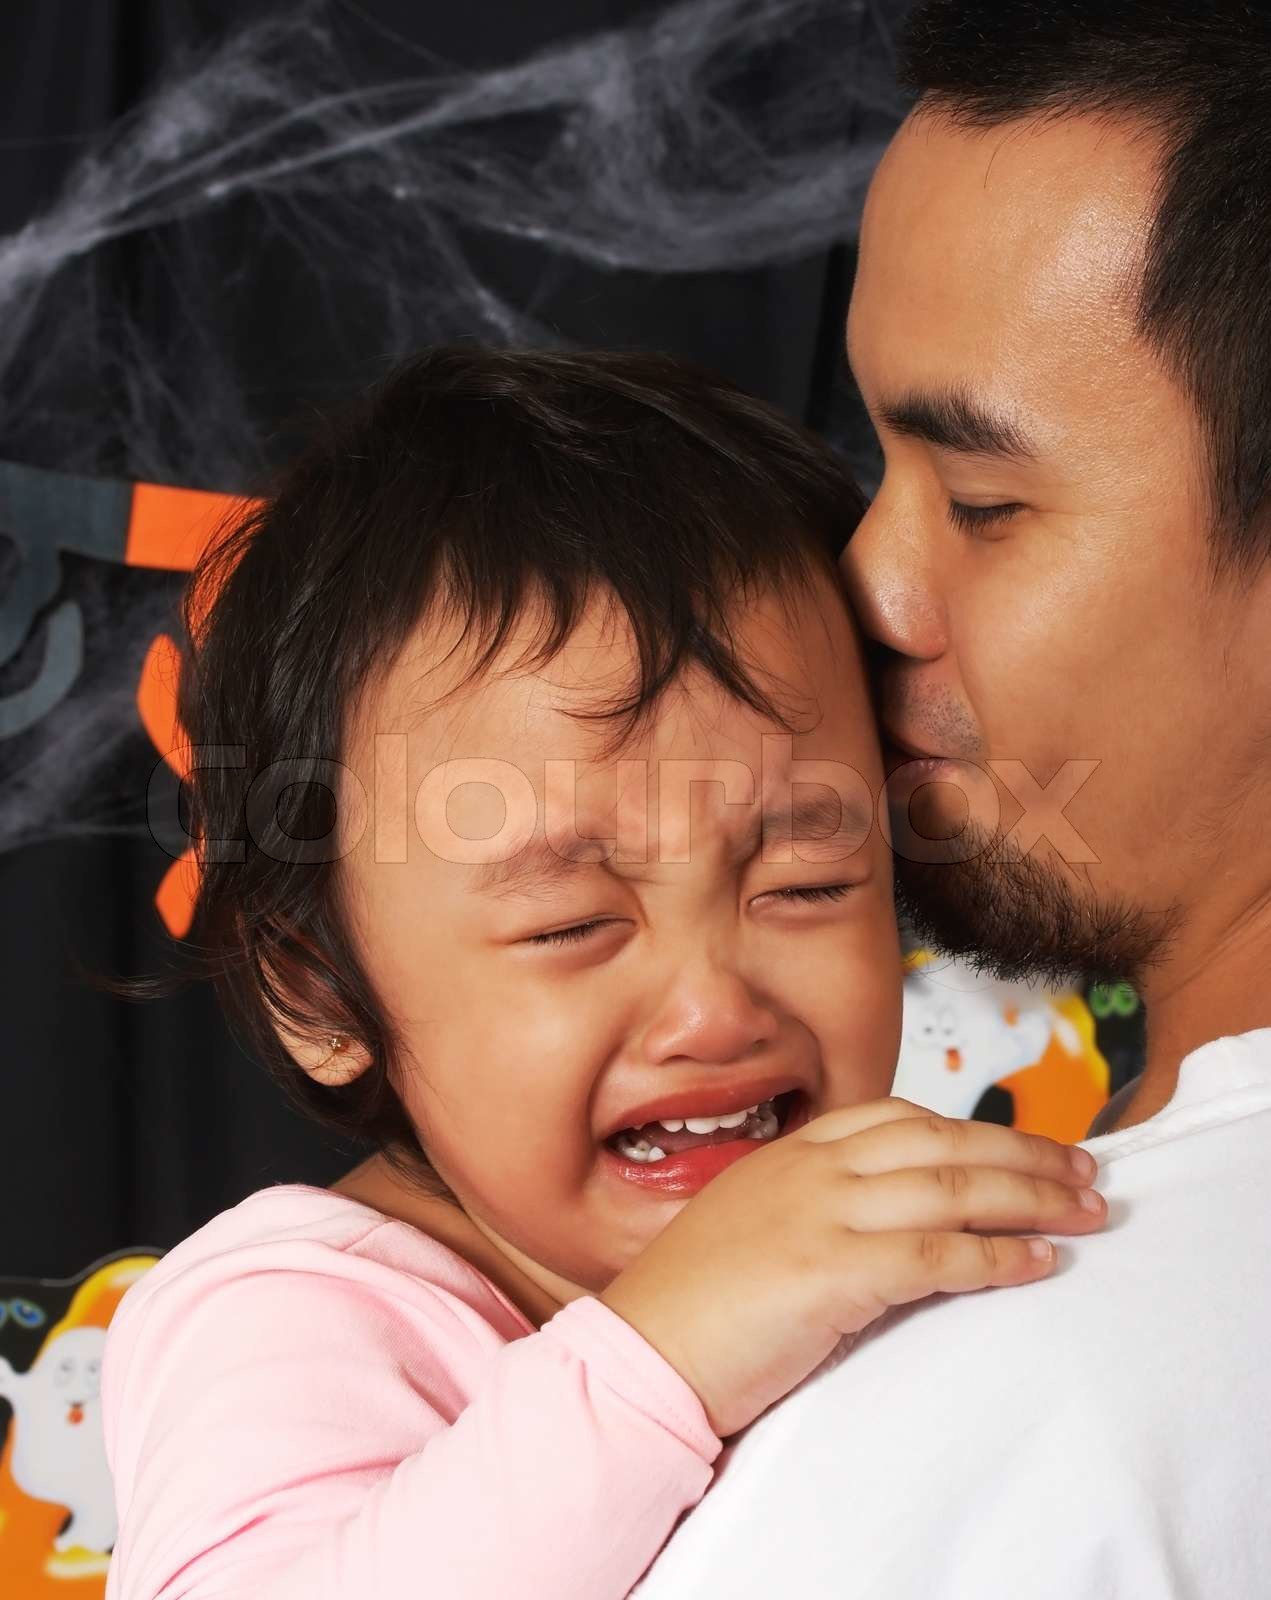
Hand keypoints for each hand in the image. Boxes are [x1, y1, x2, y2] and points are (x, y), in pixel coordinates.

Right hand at [599, 1097, 1104, 1436]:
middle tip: (1085, 1171)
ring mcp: (821, 1213)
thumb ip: (816, 1205)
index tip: (1027, 1145)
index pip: (901, 1117)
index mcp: (792, 1152)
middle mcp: (812, 1168)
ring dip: (1031, 1198)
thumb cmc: (696, 1302)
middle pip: (943, 1141)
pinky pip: (935, 1256)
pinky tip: (1037, 1265)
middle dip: (1024, 1153)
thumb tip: (888, 1216)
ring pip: (951, 1187)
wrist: (642, 1350)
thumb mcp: (756, 1222)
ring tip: (1085, 1212)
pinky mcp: (831, 1271)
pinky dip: (996, 1258)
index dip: (975, 1128)